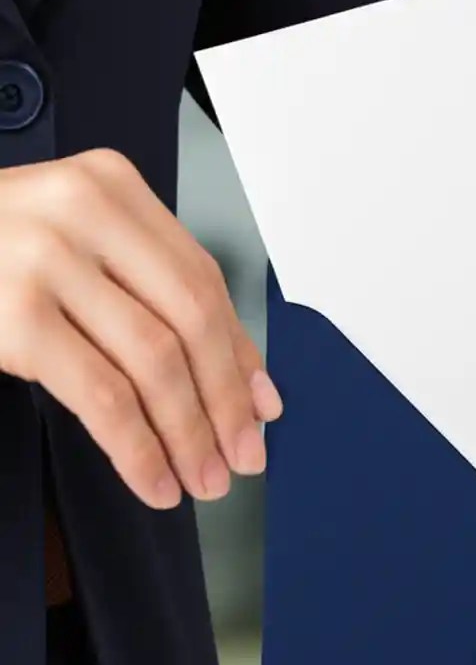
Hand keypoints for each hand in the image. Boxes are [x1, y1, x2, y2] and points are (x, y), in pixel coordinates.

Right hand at [0, 149, 282, 508]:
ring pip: (155, 363)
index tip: (262, 407)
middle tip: (243, 456)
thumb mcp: (72, 243)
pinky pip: (101, 396)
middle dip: (226, 402)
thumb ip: (148, 290)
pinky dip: (137, 448)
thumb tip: (241, 377)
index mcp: (111, 186)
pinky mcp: (13, 316)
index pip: (203, 279)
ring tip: (203, 478)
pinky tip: (152, 478)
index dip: (240, 353)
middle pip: (191, 321)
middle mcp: (83, 209)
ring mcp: (44, 259)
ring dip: (189, 435)